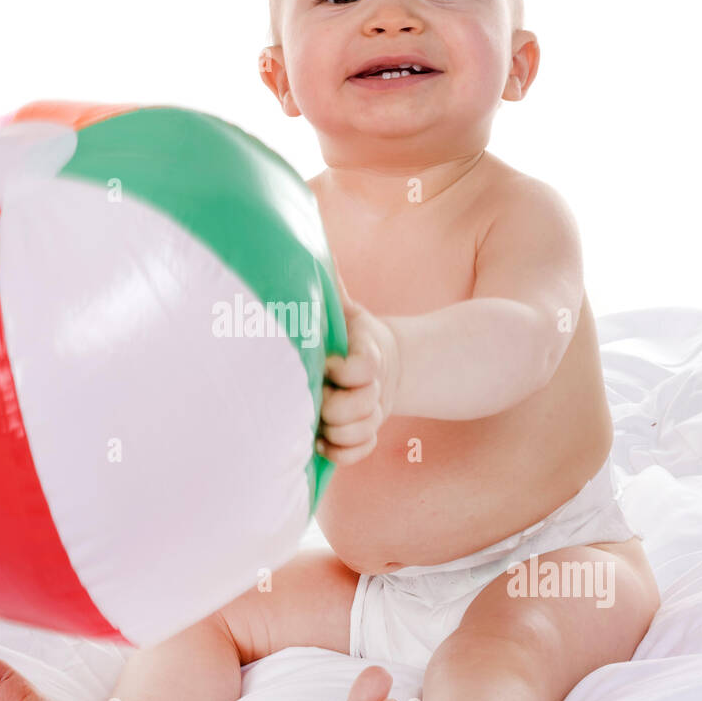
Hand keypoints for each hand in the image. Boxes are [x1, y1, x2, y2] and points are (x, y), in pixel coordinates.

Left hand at [316, 271, 399, 465]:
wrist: (387, 361)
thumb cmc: (353, 333)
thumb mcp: (346, 309)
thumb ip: (332, 287)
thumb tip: (314, 247)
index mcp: (368, 352)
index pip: (364, 367)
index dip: (343, 370)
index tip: (327, 362)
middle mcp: (373, 385)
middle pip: (361, 405)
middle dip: (333, 405)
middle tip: (316, 394)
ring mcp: (373, 410)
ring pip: (360, 431)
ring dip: (335, 432)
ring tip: (314, 421)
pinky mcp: (368, 430)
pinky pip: (360, 451)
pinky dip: (341, 453)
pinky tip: (320, 443)